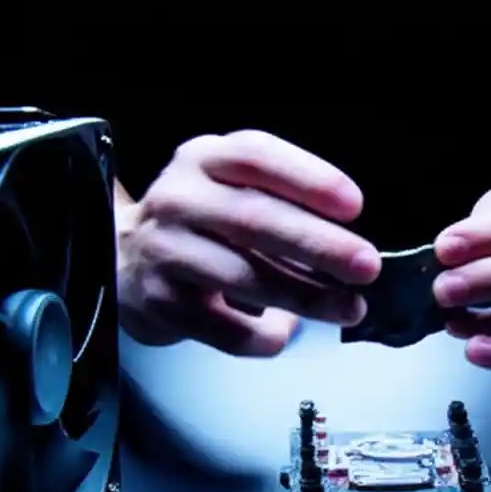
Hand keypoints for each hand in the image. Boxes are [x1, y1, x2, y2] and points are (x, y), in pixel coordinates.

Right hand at [116, 130, 380, 354]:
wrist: (124, 262)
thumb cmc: (201, 223)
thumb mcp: (229, 186)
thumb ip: (281, 199)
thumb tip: (350, 242)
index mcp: (203, 160)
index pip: (257, 157)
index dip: (309, 179)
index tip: (354, 205)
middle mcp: (179, 199)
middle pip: (254, 219)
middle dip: (320, 246)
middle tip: (366, 266)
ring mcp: (166, 252)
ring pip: (246, 278)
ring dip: (308, 297)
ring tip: (350, 307)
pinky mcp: (163, 304)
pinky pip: (228, 329)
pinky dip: (267, 334)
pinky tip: (287, 329)